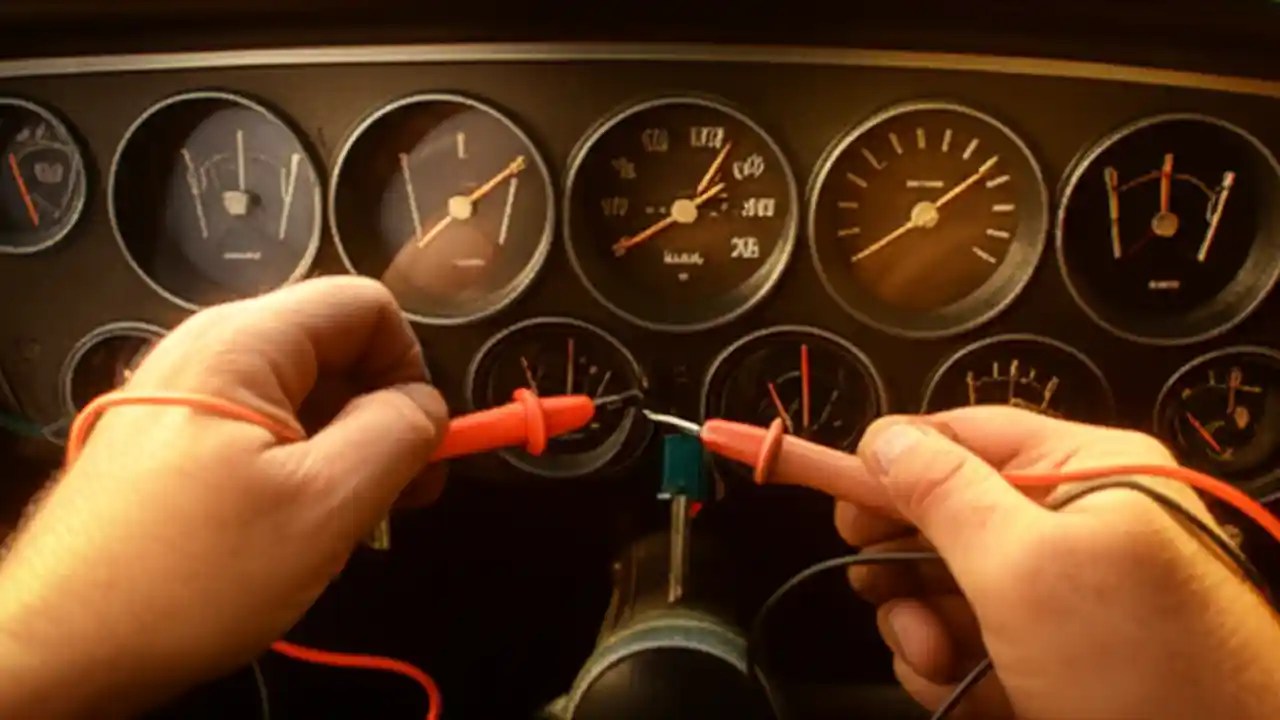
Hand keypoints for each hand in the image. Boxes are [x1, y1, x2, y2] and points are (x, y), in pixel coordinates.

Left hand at [0, 277, 449, 717]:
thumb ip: (398, 436)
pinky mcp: (165, 441)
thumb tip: (427, 404)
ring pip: (298, 396)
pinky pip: (257, 431)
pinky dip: (295, 469)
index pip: (365, 305)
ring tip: (343, 523)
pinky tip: (292, 529)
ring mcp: (179, 396)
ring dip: (341, 450)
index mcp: (242, 343)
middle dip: (380, 415)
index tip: (419, 441)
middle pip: (332, 349)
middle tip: (398, 494)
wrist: (59, 647)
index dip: (409, 366)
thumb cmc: (189, 575)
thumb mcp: (325, 505)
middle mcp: (205, 351)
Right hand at [832, 407, 1279, 719]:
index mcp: (1089, 472)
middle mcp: (1078, 525)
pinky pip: (971, 643)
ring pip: (948, 587)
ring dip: (923, 627)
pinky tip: (966, 690)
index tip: (836, 495)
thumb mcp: (1025, 568)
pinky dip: (952, 669)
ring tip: (941, 660)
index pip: (964, 434)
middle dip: (906, 563)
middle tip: (882, 589)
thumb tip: (884, 437)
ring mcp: (1065, 598)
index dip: (893, 461)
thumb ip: (943, 493)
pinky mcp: (1053, 658)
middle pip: (946, 514)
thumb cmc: (1148, 675)